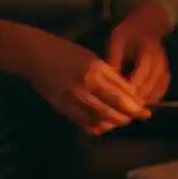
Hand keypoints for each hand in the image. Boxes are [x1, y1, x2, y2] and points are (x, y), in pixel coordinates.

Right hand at [21, 30, 148, 134]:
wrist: (31, 54)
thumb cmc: (64, 52)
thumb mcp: (91, 58)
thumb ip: (110, 77)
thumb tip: (129, 94)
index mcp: (96, 70)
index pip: (124, 93)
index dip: (137, 104)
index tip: (145, 109)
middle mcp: (86, 86)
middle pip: (116, 109)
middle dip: (130, 116)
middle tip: (137, 117)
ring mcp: (73, 98)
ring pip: (102, 119)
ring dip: (116, 122)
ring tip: (122, 120)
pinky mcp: (62, 107)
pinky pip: (84, 123)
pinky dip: (97, 126)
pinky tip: (103, 125)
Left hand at [108, 2, 171, 105]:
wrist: (149, 24)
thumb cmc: (130, 31)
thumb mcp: (117, 40)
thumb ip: (114, 59)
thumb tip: (107, 79)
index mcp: (147, 54)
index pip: (139, 77)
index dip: (129, 90)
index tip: (116, 101)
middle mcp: (160, 63)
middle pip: (149, 88)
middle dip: (136, 101)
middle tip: (121, 110)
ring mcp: (165, 69)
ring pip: (157, 91)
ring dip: (144, 102)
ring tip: (129, 109)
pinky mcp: (166, 73)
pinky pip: (161, 90)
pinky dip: (152, 98)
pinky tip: (141, 103)